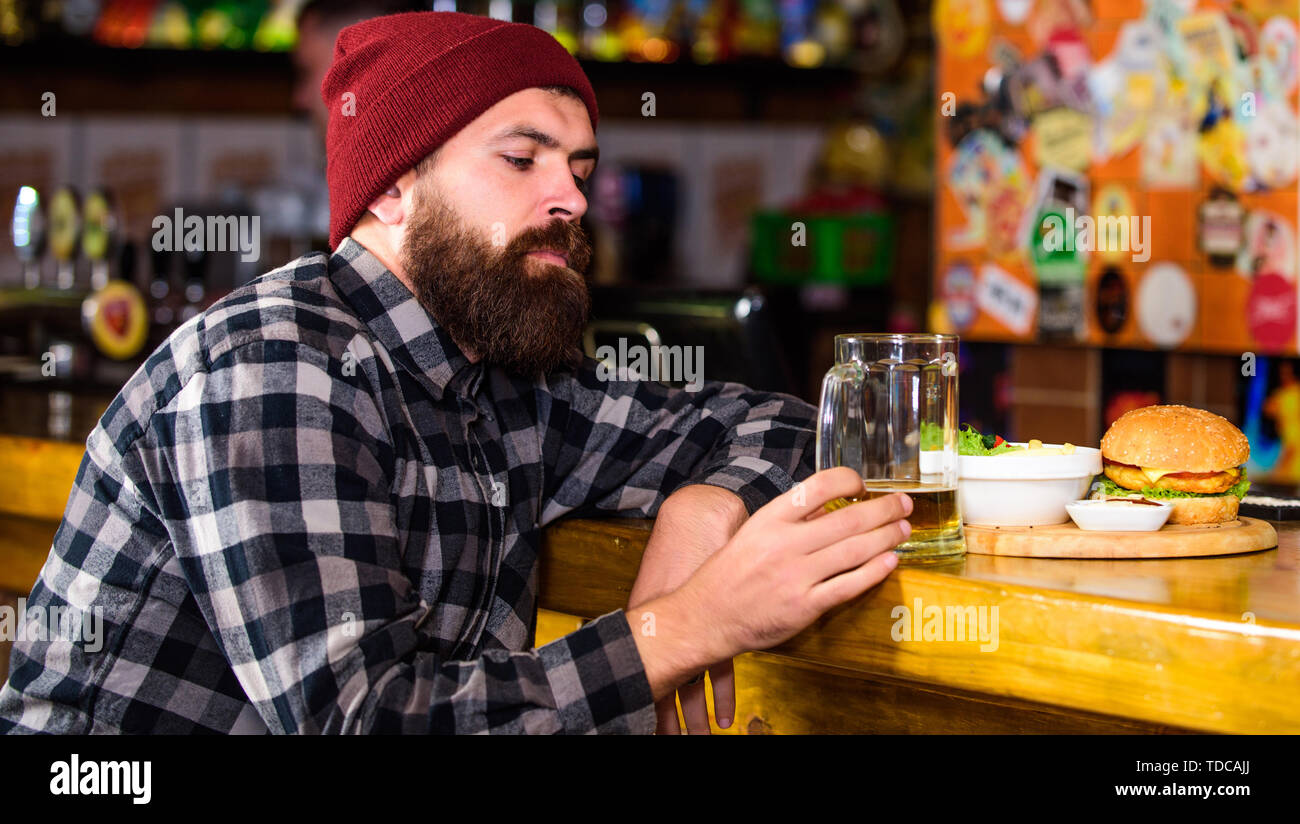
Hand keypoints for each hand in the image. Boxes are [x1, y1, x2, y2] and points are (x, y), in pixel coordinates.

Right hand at [630, 467, 909, 702]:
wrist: (705, 617)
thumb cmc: (729, 574)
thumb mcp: (752, 533)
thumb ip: (788, 519)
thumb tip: (828, 505)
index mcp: (770, 519)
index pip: (818, 486)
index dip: (849, 480)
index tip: (865, 485)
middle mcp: (785, 543)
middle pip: (847, 519)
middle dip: (883, 509)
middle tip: (904, 504)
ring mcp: (796, 576)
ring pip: (855, 551)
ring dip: (886, 538)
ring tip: (903, 530)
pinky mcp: (804, 607)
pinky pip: (849, 586)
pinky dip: (874, 572)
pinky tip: (890, 562)